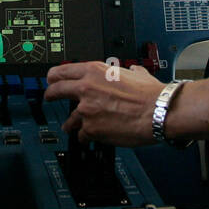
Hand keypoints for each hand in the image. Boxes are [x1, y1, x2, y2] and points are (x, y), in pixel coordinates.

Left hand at [43, 61, 163, 146]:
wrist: (158, 111)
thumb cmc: (151, 93)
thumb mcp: (135, 72)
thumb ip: (127, 71)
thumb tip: (132, 70)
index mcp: (94, 71)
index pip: (62, 71)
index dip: (54, 76)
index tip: (52, 80)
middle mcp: (86, 88)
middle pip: (55, 90)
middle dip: (50, 95)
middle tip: (50, 97)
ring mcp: (86, 109)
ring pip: (68, 118)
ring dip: (70, 123)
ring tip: (70, 126)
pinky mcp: (91, 129)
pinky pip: (81, 135)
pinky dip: (85, 137)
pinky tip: (89, 138)